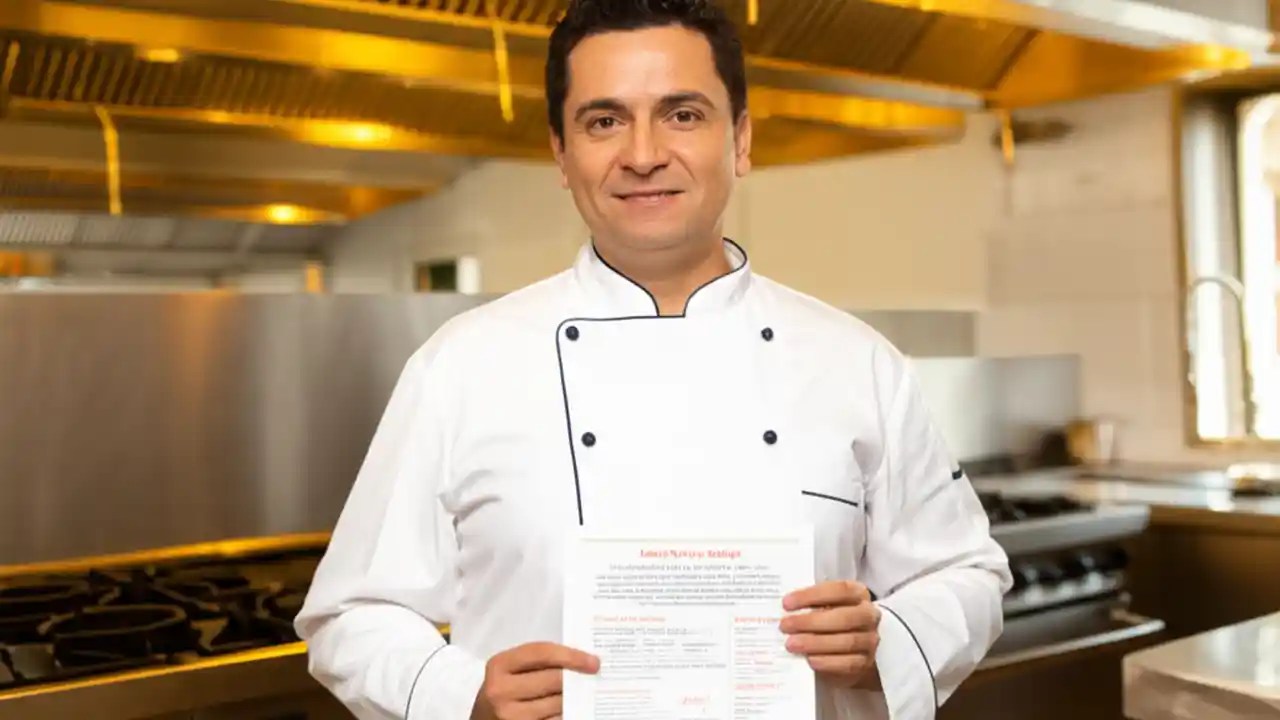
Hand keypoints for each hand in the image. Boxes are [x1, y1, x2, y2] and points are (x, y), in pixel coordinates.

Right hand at [471, 642, 599, 719]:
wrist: (483, 719)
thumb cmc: (503, 690)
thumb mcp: (510, 670)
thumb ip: (537, 662)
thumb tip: (580, 660)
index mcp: (499, 665)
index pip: (542, 653)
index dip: (571, 655)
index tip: (593, 662)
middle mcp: (501, 691)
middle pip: (553, 679)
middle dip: (576, 678)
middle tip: (593, 677)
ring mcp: (510, 716)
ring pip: (558, 704)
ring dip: (574, 699)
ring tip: (581, 694)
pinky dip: (565, 715)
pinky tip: (571, 710)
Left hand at [780, 580, 881, 689]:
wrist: (854, 647)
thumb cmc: (833, 618)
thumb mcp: (826, 605)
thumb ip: (811, 604)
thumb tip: (784, 610)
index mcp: (858, 593)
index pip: (838, 590)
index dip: (812, 595)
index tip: (787, 603)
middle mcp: (868, 615)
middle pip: (842, 617)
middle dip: (810, 622)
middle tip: (785, 626)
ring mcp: (870, 640)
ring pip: (846, 641)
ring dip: (815, 643)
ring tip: (792, 644)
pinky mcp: (866, 662)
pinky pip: (849, 663)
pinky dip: (827, 662)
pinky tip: (809, 660)